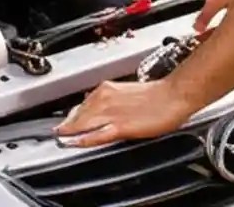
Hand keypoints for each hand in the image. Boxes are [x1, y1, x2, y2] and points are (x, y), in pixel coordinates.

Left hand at [52, 78, 198, 147]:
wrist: (174, 95)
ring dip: (71, 132)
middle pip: (78, 115)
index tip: (64, 123)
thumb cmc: (157, 95)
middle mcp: (104, 98)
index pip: (82, 105)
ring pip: (83, 124)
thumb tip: (100, 111)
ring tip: (63, 139)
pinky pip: (97, 135)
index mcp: (106, 90)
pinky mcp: (120, 126)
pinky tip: (76, 143)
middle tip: (59, 134)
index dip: (71, 116)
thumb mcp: (127, 93)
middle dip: (67, 125)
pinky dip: (84, 139)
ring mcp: (111, 113)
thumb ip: (111, 102)